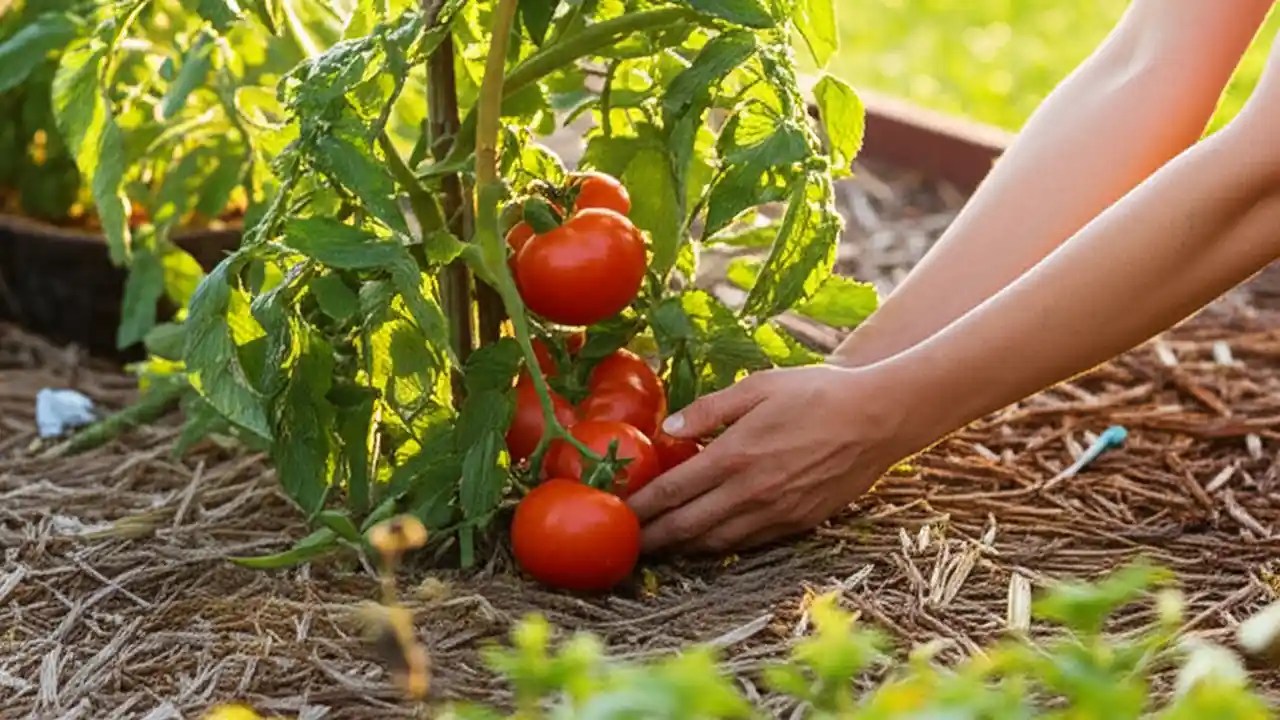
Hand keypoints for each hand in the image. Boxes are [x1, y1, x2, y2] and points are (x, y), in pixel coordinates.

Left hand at [626, 365, 907, 554]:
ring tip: (658, 547)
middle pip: (686, 528)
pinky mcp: (797, 523)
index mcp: (734, 455)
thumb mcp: (759, 386)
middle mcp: (750, 492)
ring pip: (715, 543)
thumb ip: (710, 409)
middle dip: (652, 539)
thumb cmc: (817, 393)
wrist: (879, 418)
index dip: (639, 507)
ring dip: (682, 548)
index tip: (616, 513)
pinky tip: (706, 541)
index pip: (671, 492)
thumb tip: (669, 430)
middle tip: (625, 544)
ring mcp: (775, 513)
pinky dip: (719, 546)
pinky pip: (747, 543)